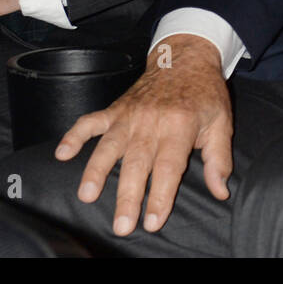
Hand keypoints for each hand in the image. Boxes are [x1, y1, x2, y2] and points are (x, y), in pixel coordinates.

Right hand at [55, 34, 231, 235]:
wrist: (184, 58)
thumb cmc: (204, 93)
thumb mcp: (221, 122)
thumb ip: (219, 159)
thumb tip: (220, 191)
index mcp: (180, 126)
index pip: (169, 167)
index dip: (161, 196)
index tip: (152, 222)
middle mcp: (152, 121)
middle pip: (137, 163)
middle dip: (128, 196)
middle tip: (121, 225)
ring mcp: (129, 115)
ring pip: (109, 146)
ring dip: (96, 171)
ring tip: (86, 195)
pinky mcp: (114, 109)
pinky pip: (90, 121)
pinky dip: (74, 136)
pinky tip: (61, 154)